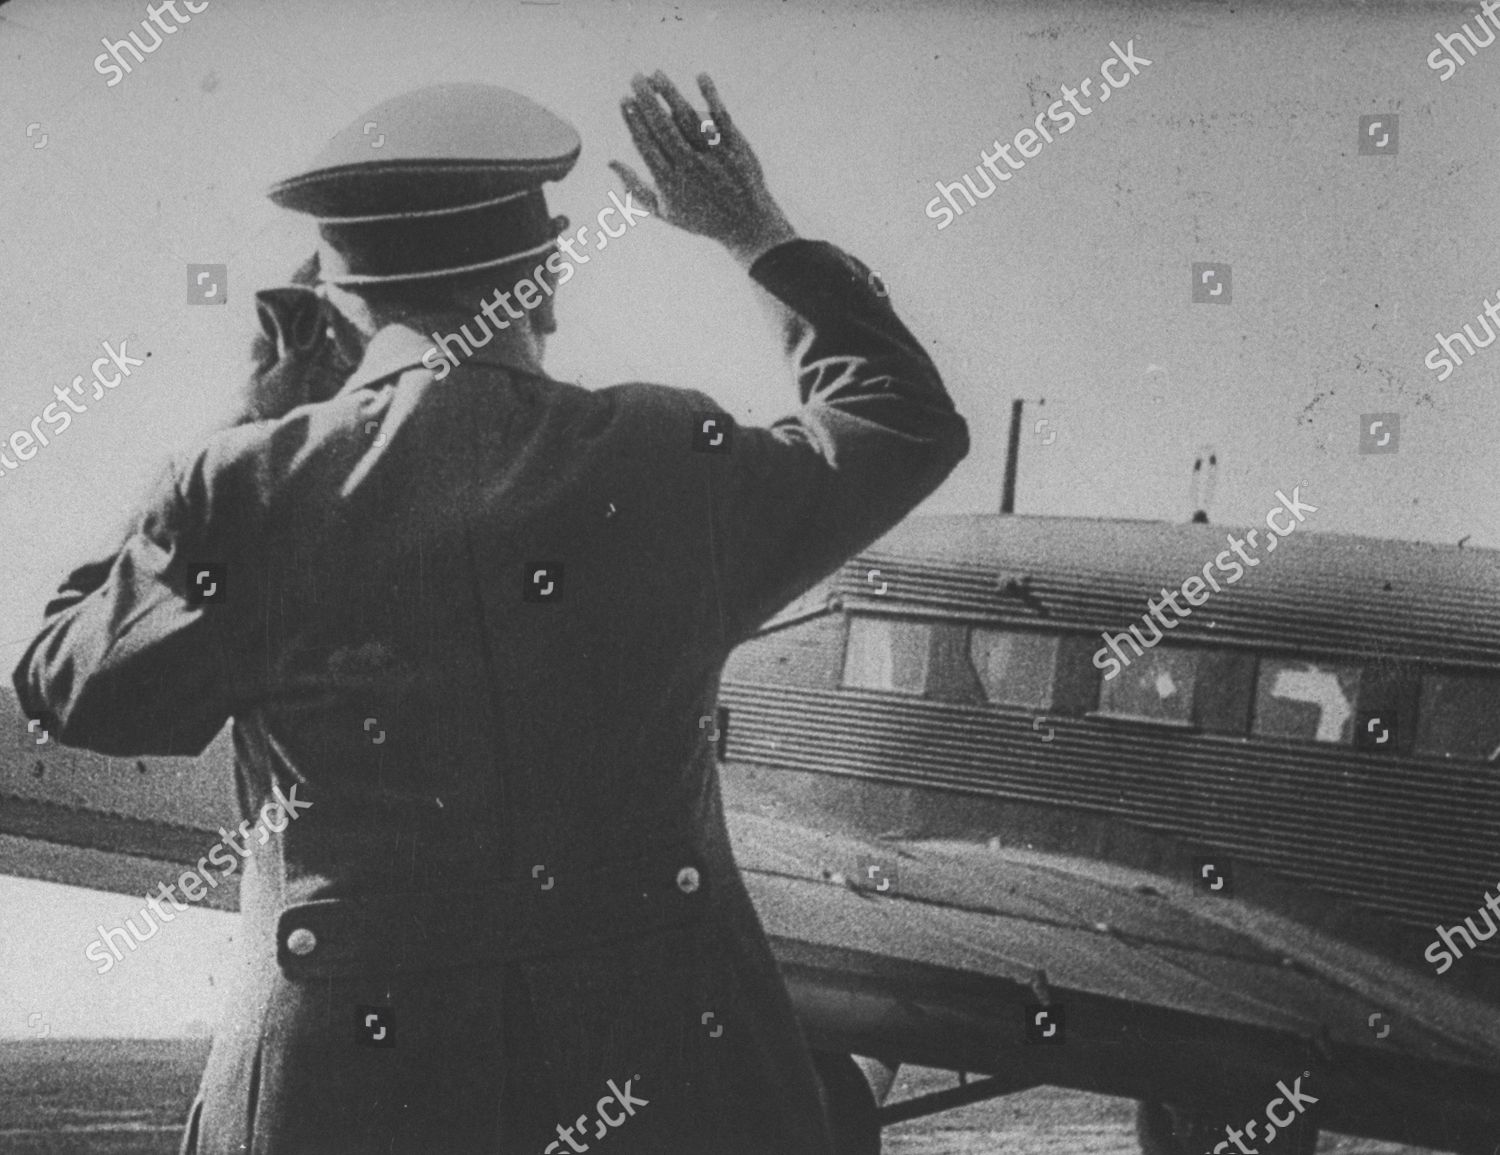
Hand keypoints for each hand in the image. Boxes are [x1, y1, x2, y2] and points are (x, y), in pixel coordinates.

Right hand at [611, 71, 796, 266]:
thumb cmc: (700, 218)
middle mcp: (690, 168)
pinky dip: (711, 96)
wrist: (746, 225)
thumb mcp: (664, 211)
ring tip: (656, 74)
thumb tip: (610, 162)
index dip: (633, 120)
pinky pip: (722, 118)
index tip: (624, 99)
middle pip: (663, 128)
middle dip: (646, 101)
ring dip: (671, 93)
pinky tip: (700, 76)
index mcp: (669, 182)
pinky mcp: (735, 148)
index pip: (646, 145)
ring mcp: (713, 157)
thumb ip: (635, 188)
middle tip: (635, 78)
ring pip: (688, 119)